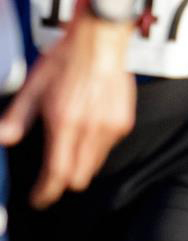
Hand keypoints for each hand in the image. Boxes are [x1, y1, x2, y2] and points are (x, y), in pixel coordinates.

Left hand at [0, 17, 135, 207]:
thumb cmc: (64, 61)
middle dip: (62, 182)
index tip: (39, 199)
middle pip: (78, 176)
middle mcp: (90, 129)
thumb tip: (3, 139)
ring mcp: (110, 127)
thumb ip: (17, 118)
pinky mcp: (123, 122)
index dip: (46, 192)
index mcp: (64, 123)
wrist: (100, 41)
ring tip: (67, 155)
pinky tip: (85, 132)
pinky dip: (94, 149)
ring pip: (94, 164)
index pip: (56, 173)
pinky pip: (106, 148)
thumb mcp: (32, 88)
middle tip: (49, 180)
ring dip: (79, 166)